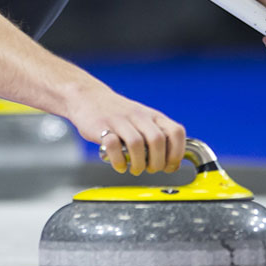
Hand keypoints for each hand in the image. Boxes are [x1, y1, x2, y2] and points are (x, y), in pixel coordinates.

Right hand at [64, 81, 186, 175]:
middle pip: (157, 141)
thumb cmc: (117, 113)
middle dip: (157, 162)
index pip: (176, 132)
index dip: (177, 153)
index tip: (170, 166)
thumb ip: (155, 135)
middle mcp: (138, 116)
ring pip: (136, 144)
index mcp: (152, 116)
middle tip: (151, 169)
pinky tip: (119, 165)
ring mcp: (119, 120)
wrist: (87, 96)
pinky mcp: (101, 127)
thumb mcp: (142, 119)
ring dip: (139, 164)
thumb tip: (172, 162)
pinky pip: (113, 146)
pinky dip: (119, 161)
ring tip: (135, 169)